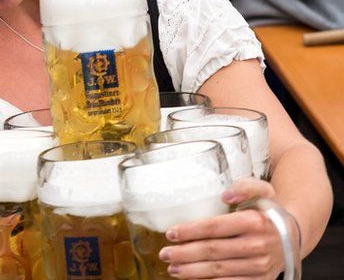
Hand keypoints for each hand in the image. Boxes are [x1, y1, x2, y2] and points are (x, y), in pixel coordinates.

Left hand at [161, 178, 294, 277]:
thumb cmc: (269, 211)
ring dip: (192, 271)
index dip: (190, 231)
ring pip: (219, 270)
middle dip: (184, 254)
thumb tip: (225, 195)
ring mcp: (260, 266)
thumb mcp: (262, 190)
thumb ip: (245, 186)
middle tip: (165, 254)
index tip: (170, 233)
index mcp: (254, 221)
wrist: (294, 235)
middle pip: (213, 251)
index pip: (214, 227)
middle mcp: (258, 245)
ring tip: (172, 269)